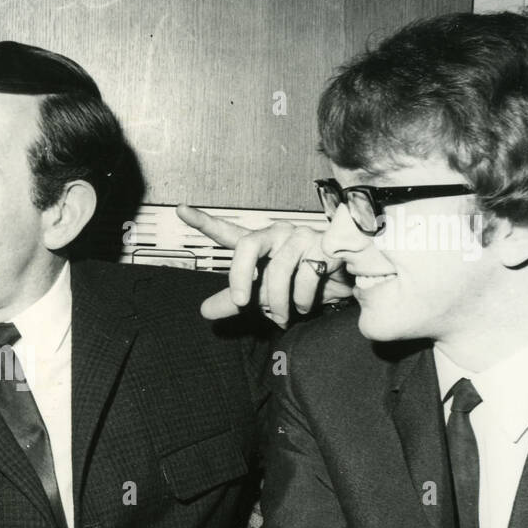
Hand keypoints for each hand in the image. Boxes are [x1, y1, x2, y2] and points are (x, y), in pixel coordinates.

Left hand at [177, 205, 350, 326]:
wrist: (347, 289)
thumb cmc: (304, 286)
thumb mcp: (264, 298)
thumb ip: (235, 302)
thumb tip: (204, 312)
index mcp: (260, 245)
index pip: (228, 232)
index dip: (204, 221)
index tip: (180, 210)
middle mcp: (278, 235)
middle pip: (248, 245)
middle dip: (241, 276)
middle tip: (240, 303)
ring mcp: (302, 237)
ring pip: (278, 269)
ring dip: (277, 301)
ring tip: (283, 318)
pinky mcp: (326, 245)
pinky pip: (305, 275)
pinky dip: (302, 298)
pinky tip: (306, 306)